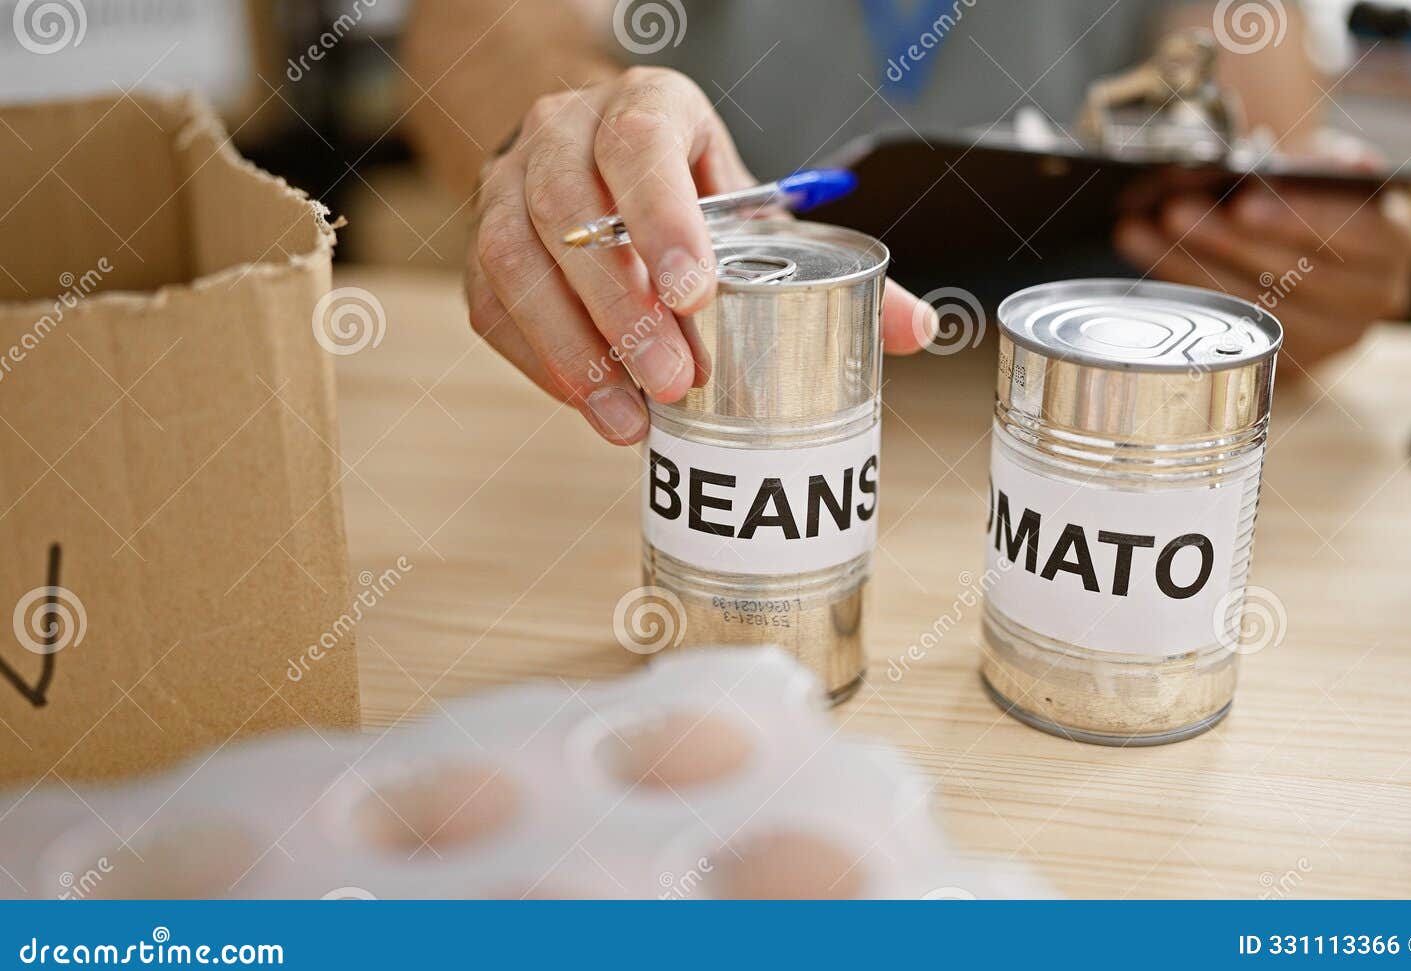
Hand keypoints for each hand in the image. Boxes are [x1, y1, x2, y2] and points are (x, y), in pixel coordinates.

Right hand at [464, 67, 929, 444]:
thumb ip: (833, 269)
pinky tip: (591, 405)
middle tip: (675, 378)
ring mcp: (509, 185)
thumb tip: (920, 329)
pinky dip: (540, 362)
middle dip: (622, 304)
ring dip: (573, 347)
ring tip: (632, 418)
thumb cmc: (690, 196)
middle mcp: (564, 132)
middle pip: (568, 208)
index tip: (695, 294)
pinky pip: (492, 305)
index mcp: (646, 107)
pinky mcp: (483, 245)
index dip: (662, 218)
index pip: (642, 144)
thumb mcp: (756, 214)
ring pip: (515, 258)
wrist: (602, 165)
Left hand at [1114, 180, 1410, 374]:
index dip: (1300, 219)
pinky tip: (1148, 256)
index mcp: (1395, 241)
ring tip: (1142, 230)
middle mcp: (1375, 297)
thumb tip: (1316, 163)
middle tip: (1173, 210)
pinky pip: (1230, 329)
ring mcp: (1333, 337)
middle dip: (1226, 241)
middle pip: (1295, 275)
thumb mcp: (1326, 168)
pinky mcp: (1291, 361)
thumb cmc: (1318, 196)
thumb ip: (1323, 163)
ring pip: (1255, 307)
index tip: (1244, 202)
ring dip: (1191, 266)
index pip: (1359, 234)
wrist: (1316, 246)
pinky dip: (1184, 289)